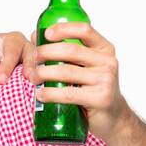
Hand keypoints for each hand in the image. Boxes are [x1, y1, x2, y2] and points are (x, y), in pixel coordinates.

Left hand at [25, 22, 132, 141]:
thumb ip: (66, 52)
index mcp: (104, 49)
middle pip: (71, 51)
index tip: (46, 34)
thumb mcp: (85, 66)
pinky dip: (50, 93)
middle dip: (46, 52)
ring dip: (44, 73)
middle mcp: (108, 62)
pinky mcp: (100, 98)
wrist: (113, 116)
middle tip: (33, 59)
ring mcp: (105, 80)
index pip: (84, 30)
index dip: (63, 29)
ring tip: (33, 77)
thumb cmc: (93, 88)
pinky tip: (40, 94)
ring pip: (66, 72)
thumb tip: (35, 36)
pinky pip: (68, 93)